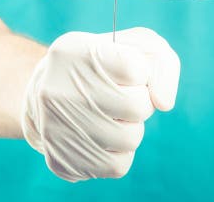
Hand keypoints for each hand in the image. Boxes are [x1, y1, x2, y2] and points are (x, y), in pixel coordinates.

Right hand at [21, 27, 180, 181]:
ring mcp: (54, 128)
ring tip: (109, 116)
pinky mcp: (61, 162)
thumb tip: (164, 103)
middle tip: (119, 96)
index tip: (123, 71)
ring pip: (131, 138)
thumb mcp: (133, 48)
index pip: (136, 69)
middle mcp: (57, 89)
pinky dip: (119, 152)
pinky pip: (118, 165)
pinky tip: (100, 137)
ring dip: (130, 128)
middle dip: (139, 102)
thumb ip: (161, 63)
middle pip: (137, 106)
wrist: (48, 95)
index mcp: (73, 51)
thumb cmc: (101, 68)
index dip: (140, 73)